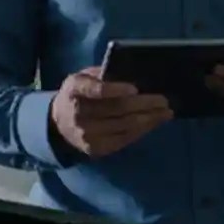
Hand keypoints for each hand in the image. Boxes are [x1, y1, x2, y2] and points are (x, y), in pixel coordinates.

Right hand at [50, 67, 173, 157]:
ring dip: (149, 119)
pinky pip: (124, 139)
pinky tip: (153, 123)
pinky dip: (142, 130)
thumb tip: (132, 74)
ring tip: (166, 112)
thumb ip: (102, 74)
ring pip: (124, 126)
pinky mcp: (96, 149)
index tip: (134, 88)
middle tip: (163, 100)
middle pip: (116, 110)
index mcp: (74, 90)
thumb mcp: (82, 77)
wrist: (58, 124)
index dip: (115, 89)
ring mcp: (87, 135)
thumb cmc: (78, 94)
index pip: (95, 90)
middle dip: (144, 105)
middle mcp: (79, 114)